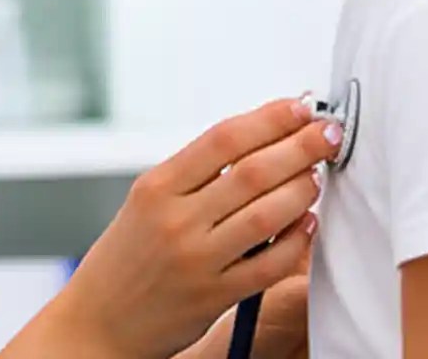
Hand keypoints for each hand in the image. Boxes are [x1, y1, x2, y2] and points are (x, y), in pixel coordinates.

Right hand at [9, 99, 337, 358]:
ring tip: (316, 176)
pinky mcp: (215, 296)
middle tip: (329, 133)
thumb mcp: (146, 202)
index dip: (269, 119)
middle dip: (301, 147)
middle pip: (252, 172)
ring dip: (302, 190)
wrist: (98, 321)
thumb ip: (195, 174)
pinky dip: (297, 241)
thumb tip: (259, 138)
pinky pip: (269, 265)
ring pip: (267, 216)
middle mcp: (175, 220)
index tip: (300, 107)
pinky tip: (307, 224)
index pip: (223, 139)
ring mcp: (196, 259)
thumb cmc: (128, 255)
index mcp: (156, 187)